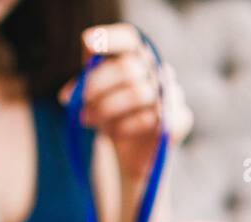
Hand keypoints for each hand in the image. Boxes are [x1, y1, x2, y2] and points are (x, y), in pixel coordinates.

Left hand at [59, 24, 192, 180]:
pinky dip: (127, 127)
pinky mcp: (182, 118)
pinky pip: (152, 119)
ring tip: (88, 121)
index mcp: (138, 57)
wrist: (131, 154)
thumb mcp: (91, 98)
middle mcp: (159, 69)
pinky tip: (114, 133)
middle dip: (98, 86)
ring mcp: (173, 93)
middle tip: (80, 109)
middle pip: (127, 67)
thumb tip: (68, 96)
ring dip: (107, 109)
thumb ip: (82, 88)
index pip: (129, 38)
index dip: (110, 38)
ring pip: (138, 93)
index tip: (89, 43)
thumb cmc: (110, 116)